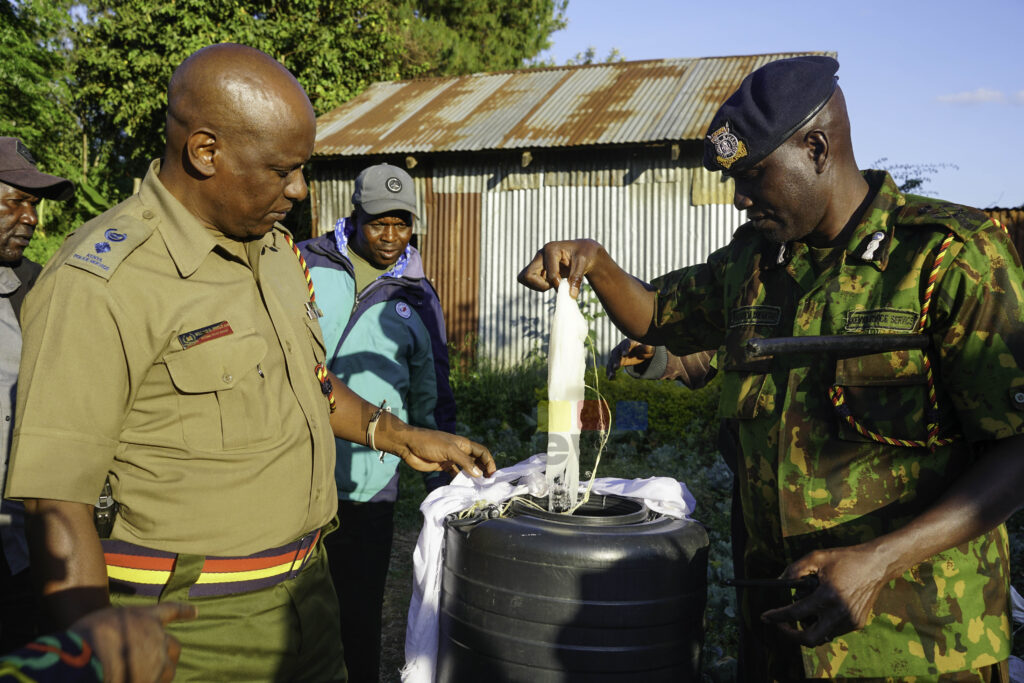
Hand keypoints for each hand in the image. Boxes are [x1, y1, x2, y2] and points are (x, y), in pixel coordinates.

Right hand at [70, 602, 198, 682]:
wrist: (89, 660)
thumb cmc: (87, 637)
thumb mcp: (102, 622)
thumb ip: (118, 628)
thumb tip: (117, 640)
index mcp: (146, 618)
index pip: (170, 610)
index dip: (183, 611)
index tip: (196, 612)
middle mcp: (157, 638)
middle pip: (174, 647)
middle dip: (170, 653)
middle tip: (162, 660)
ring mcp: (158, 662)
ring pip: (169, 671)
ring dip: (161, 675)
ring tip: (148, 678)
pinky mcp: (151, 681)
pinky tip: (137, 682)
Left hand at [396, 426, 495, 478]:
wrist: (409, 444)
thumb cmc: (429, 443)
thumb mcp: (449, 450)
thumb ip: (464, 462)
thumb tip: (479, 474)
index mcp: (463, 444)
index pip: (482, 452)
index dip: (489, 461)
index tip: (492, 474)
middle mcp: (460, 451)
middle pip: (476, 460)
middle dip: (483, 470)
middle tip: (487, 483)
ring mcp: (451, 459)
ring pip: (467, 468)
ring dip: (472, 476)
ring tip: (477, 487)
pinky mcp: (443, 466)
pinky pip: (455, 474)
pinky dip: (460, 480)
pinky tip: (462, 487)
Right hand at [517, 239, 605, 298]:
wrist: (583, 252)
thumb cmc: (584, 255)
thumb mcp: (583, 264)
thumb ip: (577, 279)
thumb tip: (572, 295)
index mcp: (551, 249)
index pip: (547, 273)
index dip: (556, 283)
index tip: (566, 285)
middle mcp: (541, 254)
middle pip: (527, 275)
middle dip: (540, 285)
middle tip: (553, 285)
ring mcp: (537, 262)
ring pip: (525, 279)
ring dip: (538, 286)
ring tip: (552, 283)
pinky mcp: (537, 269)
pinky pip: (528, 281)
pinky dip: (538, 286)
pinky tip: (550, 283)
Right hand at [605, 339, 655, 378]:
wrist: (639, 351)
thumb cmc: (644, 349)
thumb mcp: (648, 348)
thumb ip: (647, 348)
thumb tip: (646, 348)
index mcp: (628, 342)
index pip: (626, 345)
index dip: (625, 349)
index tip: (625, 354)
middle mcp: (620, 348)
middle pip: (616, 353)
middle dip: (616, 360)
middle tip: (616, 367)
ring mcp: (617, 355)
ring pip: (612, 361)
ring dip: (611, 368)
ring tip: (611, 376)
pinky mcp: (615, 361)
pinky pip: (611, 366)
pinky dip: (610, 372)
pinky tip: (610, 378)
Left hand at [760, 545, 888, 646]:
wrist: (876, 565)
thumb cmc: (845, 559)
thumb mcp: (816, 557)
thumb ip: (794, 569)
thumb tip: (779, 582)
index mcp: (828, 596)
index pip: (795, 613)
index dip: (777, 617)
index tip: (765, 617)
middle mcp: (840, 613)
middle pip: (809, 639)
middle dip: (791, 634)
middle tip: (781, 624)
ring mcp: (850, 621)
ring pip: (822, 635)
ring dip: (808, 627)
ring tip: (805, 609)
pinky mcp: (858, 623)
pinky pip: (834, 630)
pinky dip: (823, 623)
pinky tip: (822, 608)